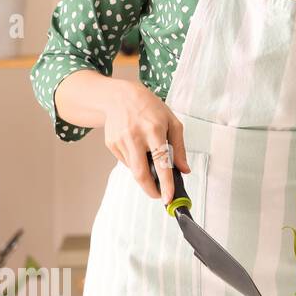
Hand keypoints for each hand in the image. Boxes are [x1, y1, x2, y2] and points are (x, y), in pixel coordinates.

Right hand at [99, 79, 189, 203]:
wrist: (119, 96)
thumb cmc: (150, 108)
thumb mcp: (172, 122)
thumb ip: (179, 148)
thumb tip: (184, 170)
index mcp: (154, 130)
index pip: (161, 162)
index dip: (165, 183)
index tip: (168, 198)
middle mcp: (135, 137)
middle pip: (140, 173)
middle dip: (151, 190)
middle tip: (159, 196)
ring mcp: (120, 141)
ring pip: (134, 169)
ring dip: (144, 171)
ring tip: (149, 155)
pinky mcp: (111, 144)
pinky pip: (126, 161)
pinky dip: (135, 161)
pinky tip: (137, 148)